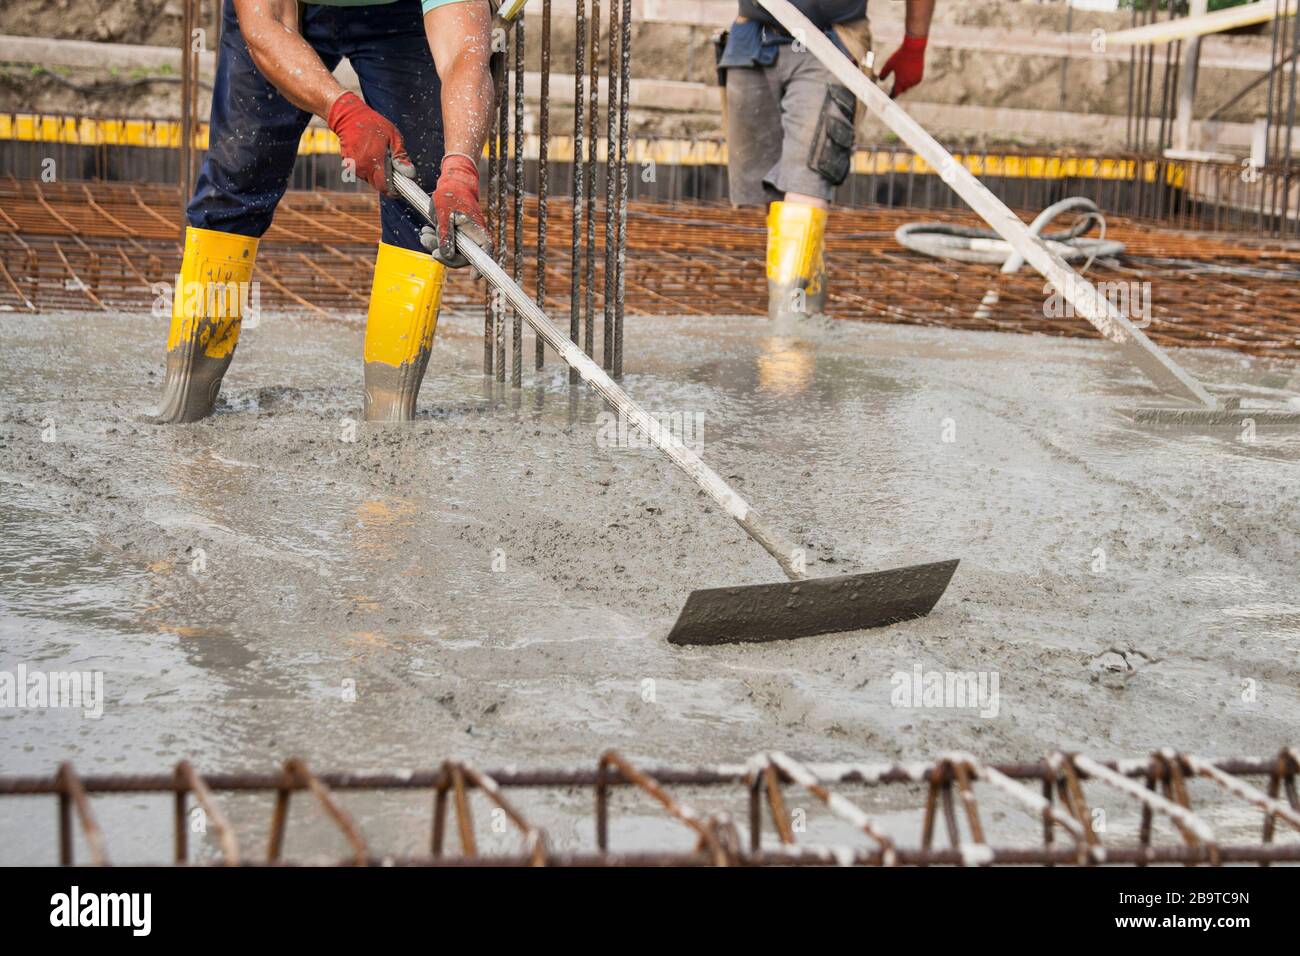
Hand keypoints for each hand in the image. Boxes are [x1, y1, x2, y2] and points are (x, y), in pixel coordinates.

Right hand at [327, 92, 412, 194]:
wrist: (348, 117)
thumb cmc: (374, 124)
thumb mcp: (394, 137)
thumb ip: (400, 156)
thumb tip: (409, 173)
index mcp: (375, 160)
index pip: (384, 186)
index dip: (393, 190)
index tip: (399, 188)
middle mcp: (362, 166)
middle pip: (378, 185)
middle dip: (387, 181)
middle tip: (392, 169)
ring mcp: (353, 166)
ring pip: (370, 180)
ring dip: (377, 175)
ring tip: (380, 157)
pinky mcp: (348, 165)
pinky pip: (362, 173)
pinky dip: (369, 169)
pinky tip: (370, 155)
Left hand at [421, 153, 490, 268]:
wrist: (453, 180)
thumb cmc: (451, 195)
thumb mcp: (444, 215)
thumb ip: (445, 236)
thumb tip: (446, 255)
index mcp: (478, 233)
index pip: (483, 255)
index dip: (479, 268)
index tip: (473, 277)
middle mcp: (474, 238)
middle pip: (461, 257)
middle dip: (442, 253)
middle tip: (425, 242)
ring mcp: (466, 236)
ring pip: (451, 250)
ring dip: (435, 245)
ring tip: (423, 233)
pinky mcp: (457, 233)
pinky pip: (447, 242)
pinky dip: (436, 239)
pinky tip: (425, 231)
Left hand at [880, 34, 926, 97]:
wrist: (914, 49)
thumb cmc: (900, 56)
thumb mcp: (889, 64)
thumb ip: (884, 73)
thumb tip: (880, 80)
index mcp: (900, 82)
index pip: (895, 93)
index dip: (892, 95)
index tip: (889, 97)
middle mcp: (908, 83)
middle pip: (901, 90)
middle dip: (898, 90)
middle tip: (893, 90)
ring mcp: (915, 81)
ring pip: (908, 87)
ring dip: (904, 86)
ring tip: (900, 84)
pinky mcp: (920, 77)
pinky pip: (913, 83)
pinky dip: (910, 82)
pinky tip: (908, 81)